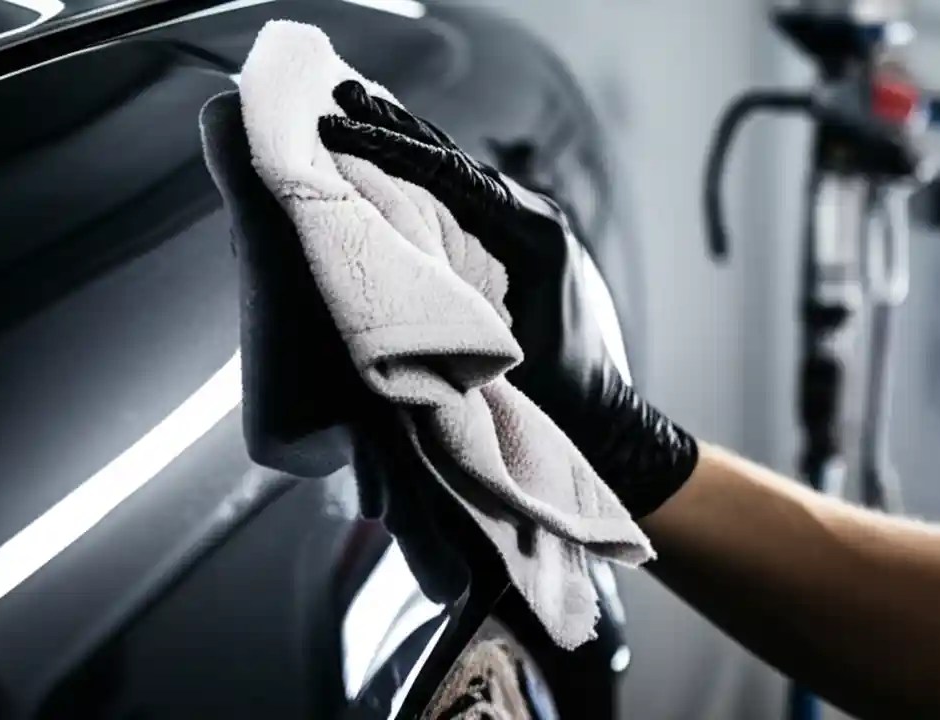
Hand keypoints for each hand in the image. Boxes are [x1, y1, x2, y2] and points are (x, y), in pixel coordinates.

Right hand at [317, 80, 697, 518]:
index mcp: (534, 234)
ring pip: (456, 175)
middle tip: (340, 97)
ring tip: (352, 111)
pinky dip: (423, 178)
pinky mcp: (518, 238)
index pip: (453, 177)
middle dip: (394, 131)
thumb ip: (451, 307)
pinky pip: (464, 199)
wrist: (600, 412)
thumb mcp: (498, 351)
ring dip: (406, 148)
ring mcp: (529, 224)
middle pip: (453, 162)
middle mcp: (534, 216)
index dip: (395, 149)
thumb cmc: (555, 392)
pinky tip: (385, 159)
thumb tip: (382, 272)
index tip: (344, 125)